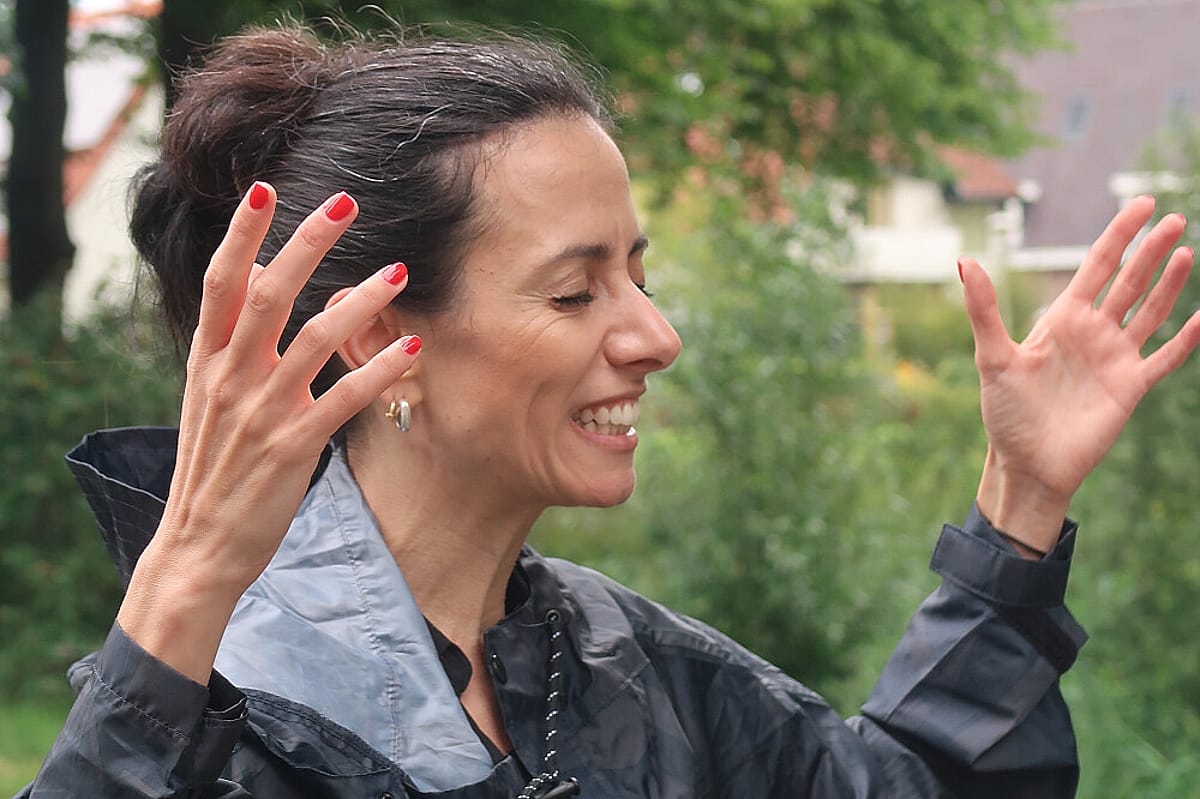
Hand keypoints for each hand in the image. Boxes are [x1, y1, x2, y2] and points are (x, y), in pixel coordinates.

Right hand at [118, 183, 418, 680]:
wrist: (196, 549)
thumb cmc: (213, 471)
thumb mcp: (210, 402)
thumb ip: (234, 349)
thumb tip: (262, 293)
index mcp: (206, 362)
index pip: (221, 284)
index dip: (242, 234)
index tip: (264, 188)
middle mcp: (229, 379)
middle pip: (268, 295)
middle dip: (306, 244)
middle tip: (346, 203)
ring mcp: (259, 413)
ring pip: (313, 342)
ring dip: (359, 303)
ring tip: (397, 273)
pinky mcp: (291, 449)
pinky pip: (342, 401)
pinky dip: (378, 373)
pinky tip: (411, 352)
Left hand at [961, 195, 1199, 553]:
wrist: (1026, 463)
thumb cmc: (1005, 412)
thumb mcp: (991, 357)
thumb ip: (982, 310)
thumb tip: (963, 261)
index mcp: (1062, 318)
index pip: (1097, 265)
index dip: (1120, 233)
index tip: (1144, 203)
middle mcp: (1092, 332)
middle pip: (1129, 281)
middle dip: (1151, 250)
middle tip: (1176, 218)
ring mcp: (1115, 358)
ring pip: (1151, 311)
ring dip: (1170, 284)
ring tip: (1187, 252)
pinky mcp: (1131, 387)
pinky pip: (1165, 358)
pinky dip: (1187, 339)